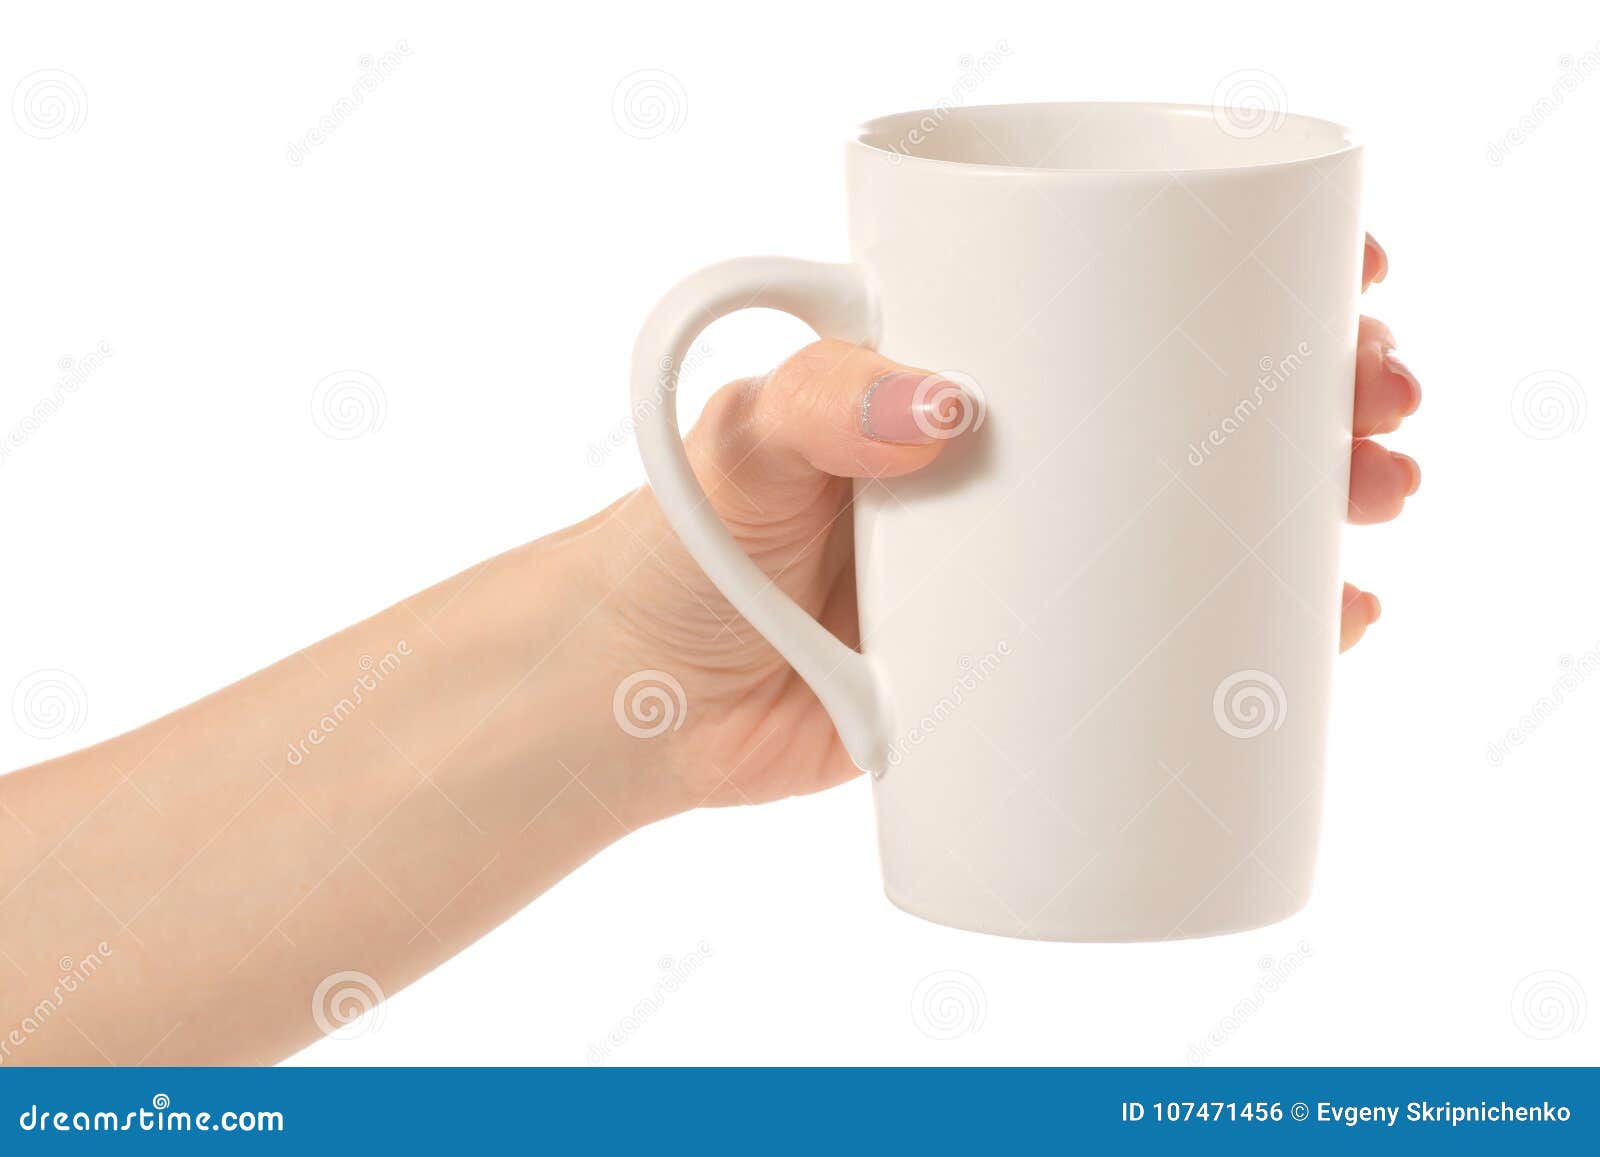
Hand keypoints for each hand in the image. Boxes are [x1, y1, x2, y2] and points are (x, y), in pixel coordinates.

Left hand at [600, 234, 1418, 810]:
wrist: (641, 697)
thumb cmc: (676, 542)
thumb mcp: (733, 438)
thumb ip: (812, 397)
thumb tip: (949, 410)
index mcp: (963, 375)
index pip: (1127, 300)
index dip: (1253, 285)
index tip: (1351, 279)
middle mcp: (1015, 463)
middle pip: (1197, 410)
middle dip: (1315, 399)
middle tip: (1380, 417)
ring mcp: (1029, 570)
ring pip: (1203, 524)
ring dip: (1315, 508)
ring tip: (1377, 507)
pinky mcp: (1027, 674)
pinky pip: (1165, 648)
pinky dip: (1255, 639)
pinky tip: (1333, 628)